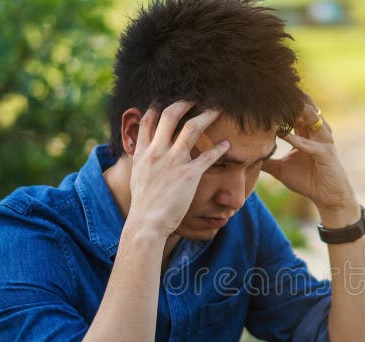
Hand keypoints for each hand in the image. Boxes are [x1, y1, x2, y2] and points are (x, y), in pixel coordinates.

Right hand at [127, 101, 228, 237]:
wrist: (147, 223)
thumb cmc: (144, 205)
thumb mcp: (137, 178)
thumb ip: (142, 162)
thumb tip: (145, 156)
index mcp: (143, 152)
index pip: (148, 120)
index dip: (158, 106)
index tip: (169, 99)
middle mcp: (157, 152)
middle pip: (170, 116)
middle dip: (185, 102)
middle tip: (197, 97)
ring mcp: (173, 161)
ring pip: (191, 129)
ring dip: (206, 116)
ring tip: (217, 109)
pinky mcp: (189, 175)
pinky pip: (208, 156)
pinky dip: (219, 149)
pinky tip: (227, 144)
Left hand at [261, 94, 357, 215]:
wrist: (328, 197)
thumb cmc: (308, 182)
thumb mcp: (281, 170)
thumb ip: (267, 162)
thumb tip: (248, 160)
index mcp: (307, 136)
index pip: (296, 115)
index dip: (284, 106)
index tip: (267, 97)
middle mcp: (317, 135)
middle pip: (306, 111)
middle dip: (293, 101)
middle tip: (273, 90)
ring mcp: (324, 142)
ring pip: (312, 121)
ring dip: (297, 113)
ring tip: (281, 103)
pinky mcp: (326, 154)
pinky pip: (310, 145)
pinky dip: (297, 140)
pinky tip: (284, 134)